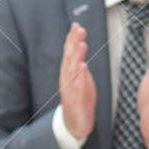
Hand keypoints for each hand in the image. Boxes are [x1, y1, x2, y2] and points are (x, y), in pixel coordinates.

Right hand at [59, 22, 96, 141]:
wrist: (75, 123)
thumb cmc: (80, 99)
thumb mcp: (80, 77)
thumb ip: (79, 62)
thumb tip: (80, 45)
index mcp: (68, 72)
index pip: (69, 52)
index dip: (72, 39)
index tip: (76, 25)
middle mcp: (66, 78)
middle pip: (69, 57)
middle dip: (73, 43)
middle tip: (79, 29)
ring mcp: (69, 88)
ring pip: (72, 69)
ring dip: (76, 56)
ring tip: (81, 44)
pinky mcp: (74, 98)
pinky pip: (77, 85)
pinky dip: (79, 75)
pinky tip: (82, 66)